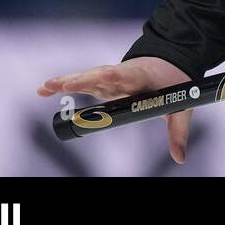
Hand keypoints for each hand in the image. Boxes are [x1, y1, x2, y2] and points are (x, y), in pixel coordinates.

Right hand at [38, 56, 192, 163]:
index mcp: (141, 77)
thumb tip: (179, 158)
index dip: (114, 75)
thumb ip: (178, 132)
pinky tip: (44, 89)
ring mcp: (110, 78)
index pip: (126, 75)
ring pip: (88, 78)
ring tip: (47, 86)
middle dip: (84, 80)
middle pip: (101, 76)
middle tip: (64, 85)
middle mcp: (122, 75)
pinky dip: (64, 83)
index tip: (104, 75)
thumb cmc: (173, 87)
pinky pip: (82, 82)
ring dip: (68, 81)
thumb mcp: (180, 109)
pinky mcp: (102, 82)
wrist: (169, 66)